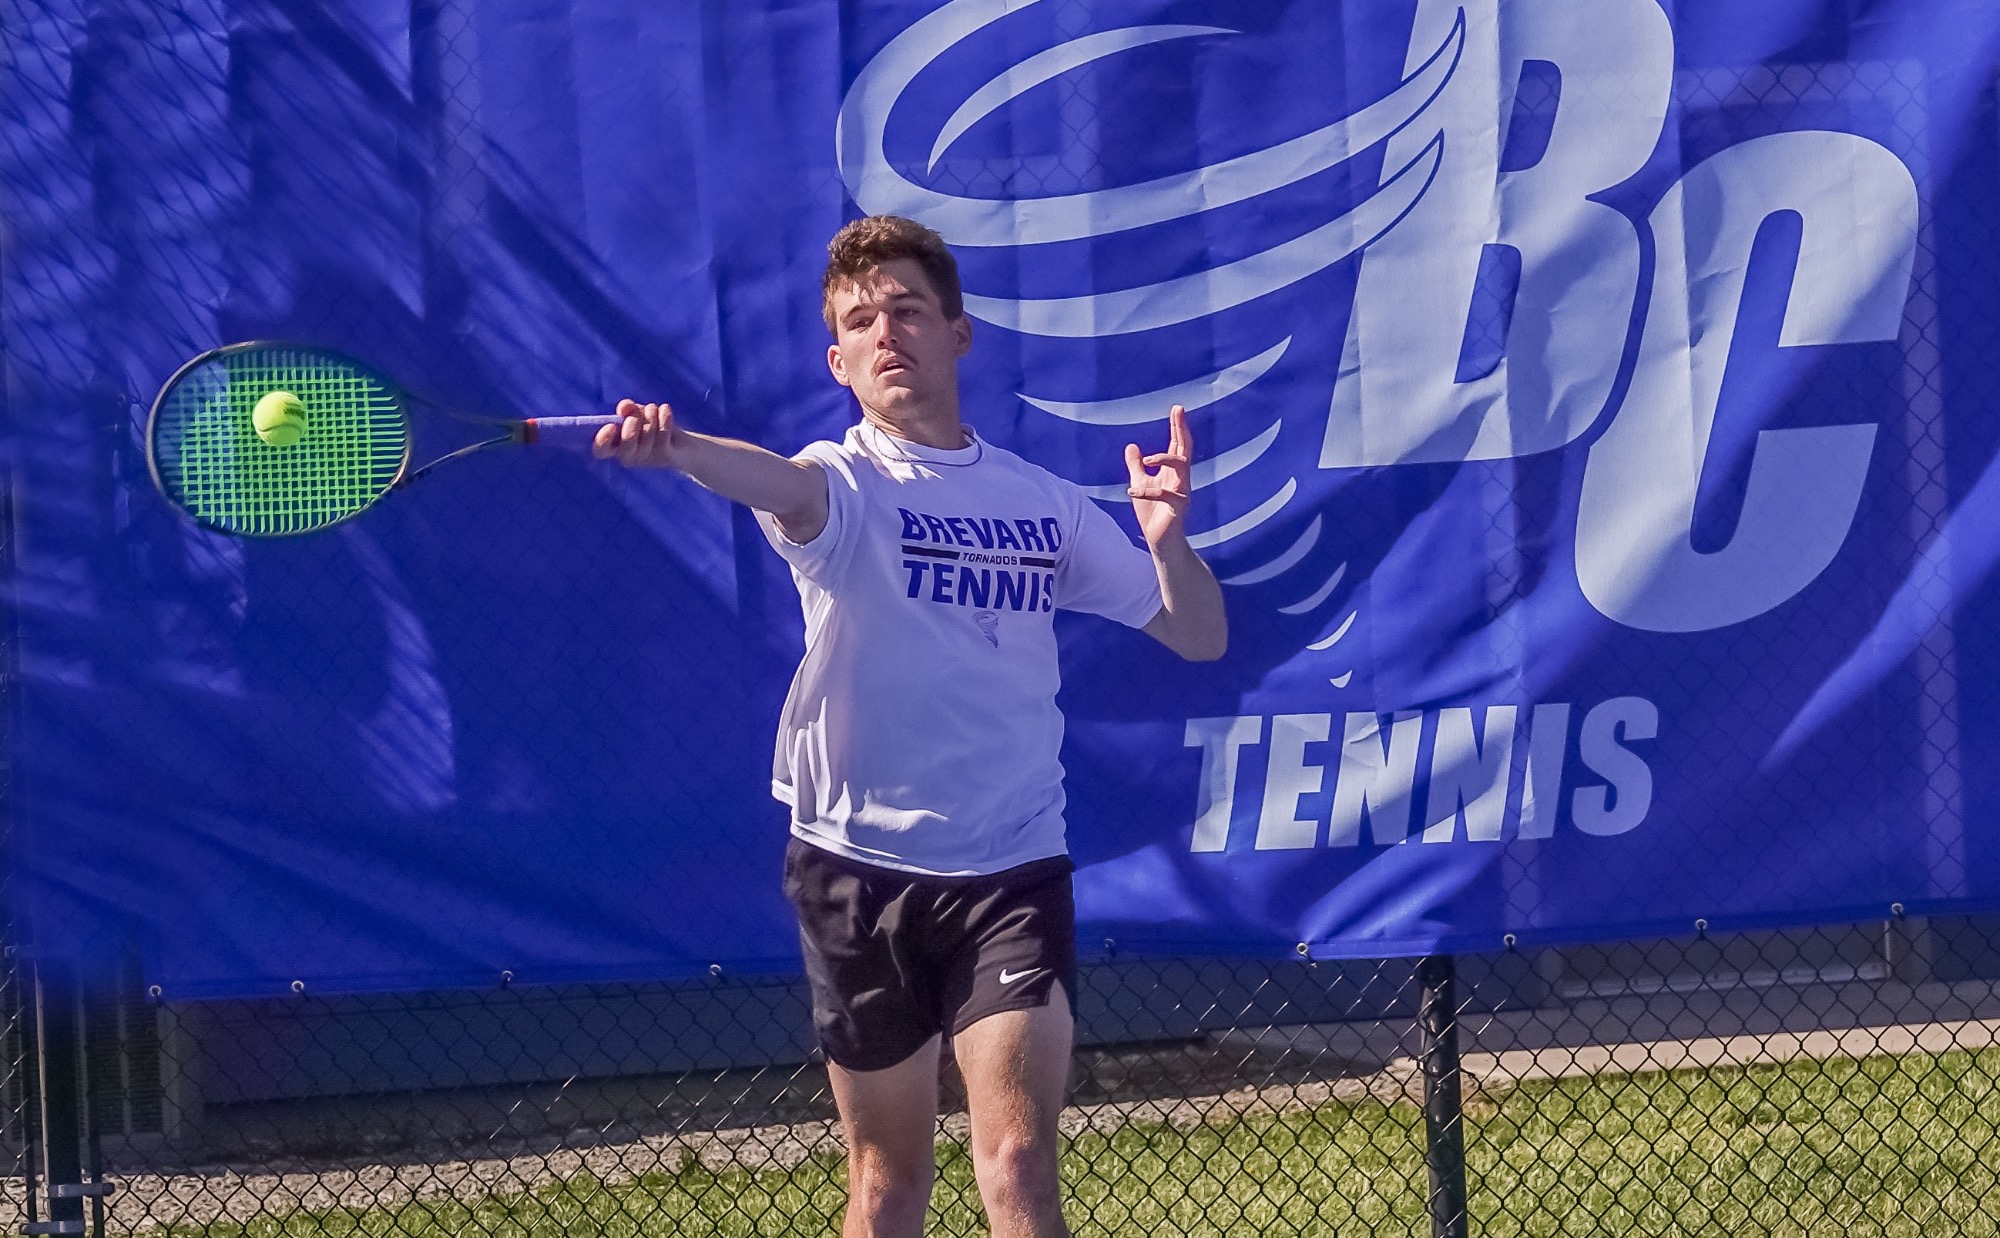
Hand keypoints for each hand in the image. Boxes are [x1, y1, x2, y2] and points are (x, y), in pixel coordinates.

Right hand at [595, 398, 680, 467]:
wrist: (684, 446)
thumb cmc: (654, 427)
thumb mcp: (638, 414)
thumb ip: (628, 409)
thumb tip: (624, 407)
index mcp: (616, 447)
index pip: (601, 450)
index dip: (602, 441)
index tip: (611, 426)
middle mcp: (630, 457)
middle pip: (626, 448)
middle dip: (632, 426)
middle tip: (636, 415)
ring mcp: (648, 458)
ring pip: (647, 436)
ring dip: (650, 415)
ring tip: (653, 408)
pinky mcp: (666, 455)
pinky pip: (662, 435)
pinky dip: (663, 418)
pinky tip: (665, 408)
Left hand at [1125, 405, 1193, 546]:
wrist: (1160, 540)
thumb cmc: (1152, 513)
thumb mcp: (1139, 483)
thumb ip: (1136, 466)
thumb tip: (1131, 446)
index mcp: (1173, 472)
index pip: (1178, 445)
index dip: (1177, 427)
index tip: (1177, 408)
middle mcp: (1181, 478)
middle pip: (1185, 449)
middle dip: (1181, 429)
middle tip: (1178, 410)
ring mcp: (1182, 492)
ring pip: (1181, 467)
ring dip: (1164, 459)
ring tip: (1147, 459)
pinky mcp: (1178, 508)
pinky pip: (1165, 494)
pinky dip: (1147, 491)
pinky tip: (1131, 491)